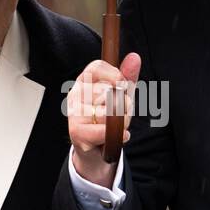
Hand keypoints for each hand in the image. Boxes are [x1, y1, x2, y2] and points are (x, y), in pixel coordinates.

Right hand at [65, 53, 139, 187]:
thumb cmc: (109, 121)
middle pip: (107, 91)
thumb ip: (128, 77)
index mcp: (84, 82)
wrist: (98, 152)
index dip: (114, 75)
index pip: (96, 68)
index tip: (121, 85)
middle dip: (124, 105)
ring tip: (116, 127)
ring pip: (108, 111)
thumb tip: (135, 57)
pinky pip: (104, 129)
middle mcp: (76, 95)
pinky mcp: (76, 132)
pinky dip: (118, 135)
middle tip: (121, 114)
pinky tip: (119, 137)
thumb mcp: (123, 96)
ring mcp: (74, 113)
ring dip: (122, 122)